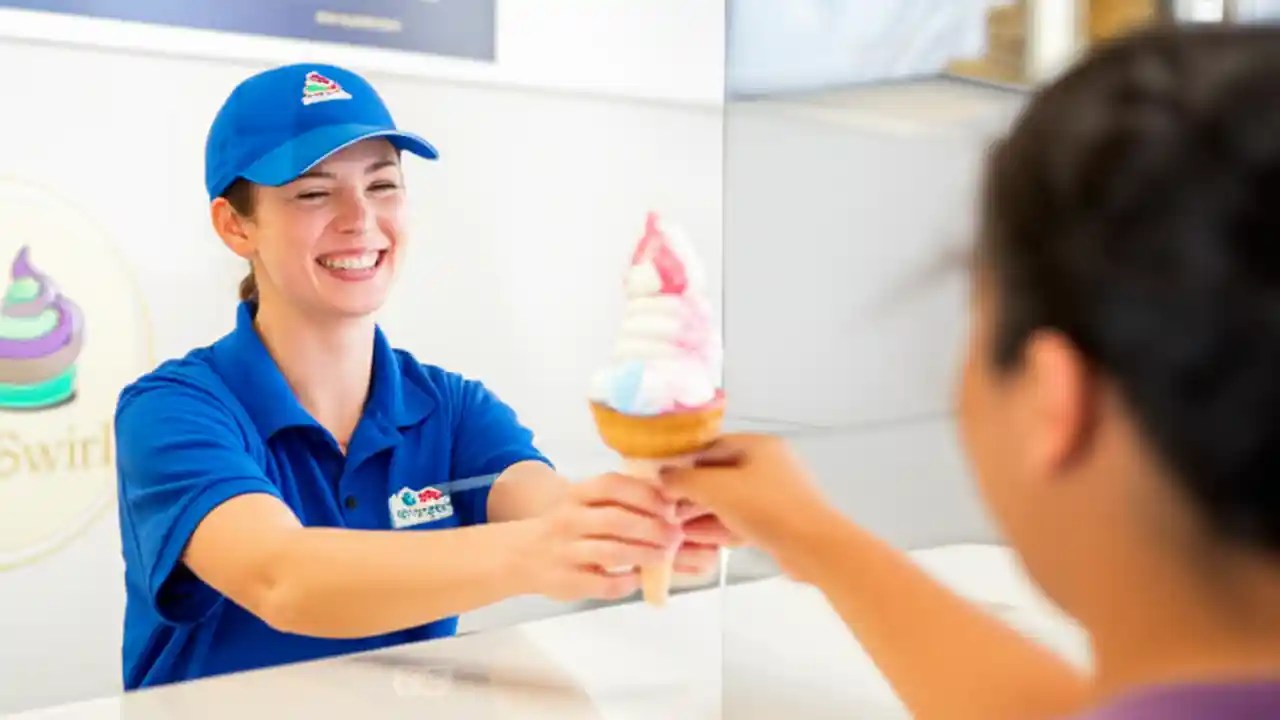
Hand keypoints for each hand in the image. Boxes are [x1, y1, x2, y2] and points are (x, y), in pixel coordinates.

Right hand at [525, 473, 681, 601]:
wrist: (519, 556)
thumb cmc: (565, 526)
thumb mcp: (582, 503)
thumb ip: (616, 500)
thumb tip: (669, 501)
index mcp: (576, 496)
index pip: (612, 486)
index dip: (645, 494)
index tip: (669, 504)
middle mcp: (569, 520)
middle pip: (617, 520)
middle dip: (653, 528)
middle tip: (675, 535)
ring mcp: (566, 553)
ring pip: (612, 553)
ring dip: (645, 554)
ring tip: (664, 555)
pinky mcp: (567, 582)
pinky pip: (604, 584)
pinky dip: (627, 582)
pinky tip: (639, 578)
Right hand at [660, 434, 836, 567]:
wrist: (814, 546)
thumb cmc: (765, 507)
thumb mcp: (716, 489)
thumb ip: (684, 480)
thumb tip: (662, 475)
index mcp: (758, 445)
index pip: (712, 446)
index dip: (684, 462)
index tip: (662, 480)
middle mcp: (769, 464)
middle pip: (720, 474)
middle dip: (692, 492)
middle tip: (666, 507)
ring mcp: (776, 494)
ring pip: (730, 499)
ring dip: (703, 512)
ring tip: (675, 526)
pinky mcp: (779, 521)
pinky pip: (742, 518)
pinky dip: (720, 526)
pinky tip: (697, 539)